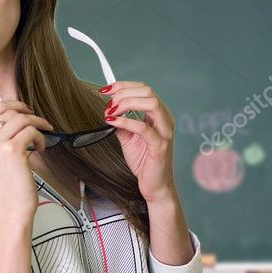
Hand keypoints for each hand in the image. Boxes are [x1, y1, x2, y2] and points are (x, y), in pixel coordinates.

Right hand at [0, 98, 52, 221]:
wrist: (10, 209)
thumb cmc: (5, 184)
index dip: (14, 105)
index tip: (26, 111)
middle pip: (10, 109)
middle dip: (29, 114)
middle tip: (39, 123)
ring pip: (23, 119)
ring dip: (38, 126)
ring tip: (40, 140)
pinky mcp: (12, 150)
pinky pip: (31, 131)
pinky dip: (41, 138)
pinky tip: (40, 149)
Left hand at [101, 81, 177, 202]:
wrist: (155, 186)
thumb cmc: (144, 162)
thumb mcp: (128, 138)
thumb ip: (121, 123)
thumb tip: (109, 110)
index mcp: (159, 115)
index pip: (144, 89)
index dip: (123, 86)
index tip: (105, 90)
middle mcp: (165, 120)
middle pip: (148, 92)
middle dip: (124, 93)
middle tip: (108, 104)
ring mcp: (165, 132)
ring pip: (151, 103)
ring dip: (127, 103)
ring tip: (111, 112)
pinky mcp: (160, 146)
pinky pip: (143, 127)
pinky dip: (126, 121)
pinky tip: (112, 122)